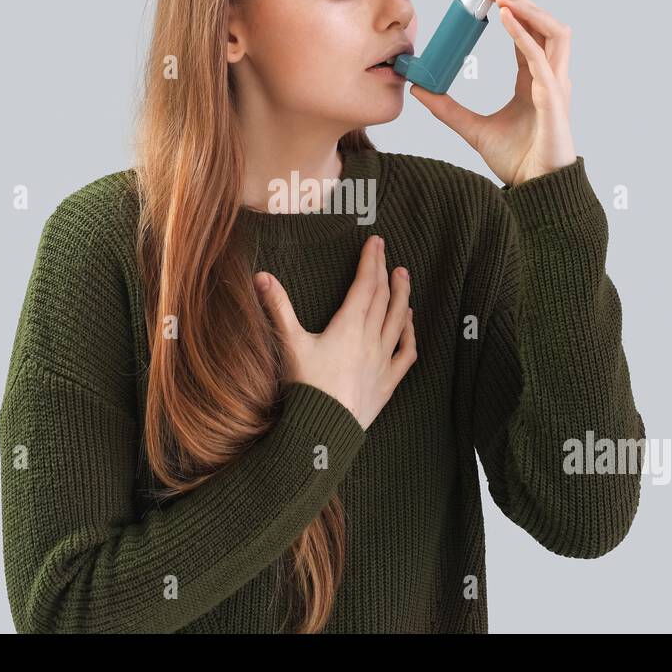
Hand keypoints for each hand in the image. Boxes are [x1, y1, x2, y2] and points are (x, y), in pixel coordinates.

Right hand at [254, 234, 415, 430]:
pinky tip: (409, 323)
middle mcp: (371, 339)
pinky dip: (410, 334)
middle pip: (383, 298)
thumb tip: (261, 276)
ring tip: (403, 278)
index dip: (370, 261)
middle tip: (387, 253)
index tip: (375, 242)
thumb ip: (277, 307)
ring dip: (402, 296)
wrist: (323, 430)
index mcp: (348, 326)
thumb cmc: (305, 387)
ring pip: (399, 321)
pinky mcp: (387, 382)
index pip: (365, 285)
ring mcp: (382, 361)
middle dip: (385, 272)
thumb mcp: (289, 344)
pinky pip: (406, 353)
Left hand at [409, 0, 577, 185]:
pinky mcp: (554, 98)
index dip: (510, 11)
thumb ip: (448, 109)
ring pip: (553, 31)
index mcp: (534, 80)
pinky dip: (524, 35)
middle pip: (543, 24)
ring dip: (528, 9)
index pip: (527, 34)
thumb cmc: (516, 162)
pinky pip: (541, 58)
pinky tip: (505, 19)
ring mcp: (556, 86)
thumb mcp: (473, 129)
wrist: (534, 190)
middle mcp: (549, 78)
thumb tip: (420, 90)